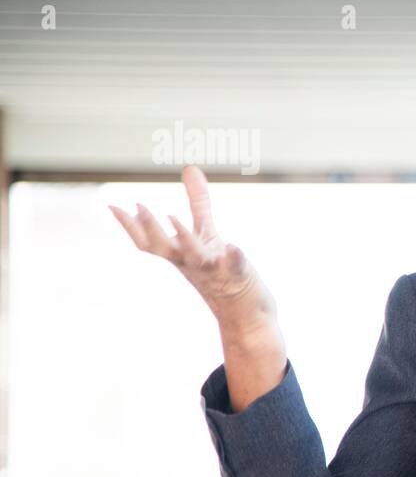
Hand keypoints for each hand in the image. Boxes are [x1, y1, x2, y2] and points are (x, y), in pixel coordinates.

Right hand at [108, 165, 276, 329]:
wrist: (243, 308)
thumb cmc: (220, 269)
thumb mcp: (206, 233)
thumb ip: (198, 202)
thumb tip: (189, 167)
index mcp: (179, 254)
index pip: (148, 242)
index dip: (129, 226)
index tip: (111, 206)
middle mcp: (191, 263)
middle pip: (164, 249)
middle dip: (150, 228)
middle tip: (138, 206)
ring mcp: (214, 270)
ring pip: (195, 257)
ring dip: (184, 240)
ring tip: (174, 218)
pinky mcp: (239, 274)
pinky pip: (235, 265)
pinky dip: (233, 256)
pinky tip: (233, 246)